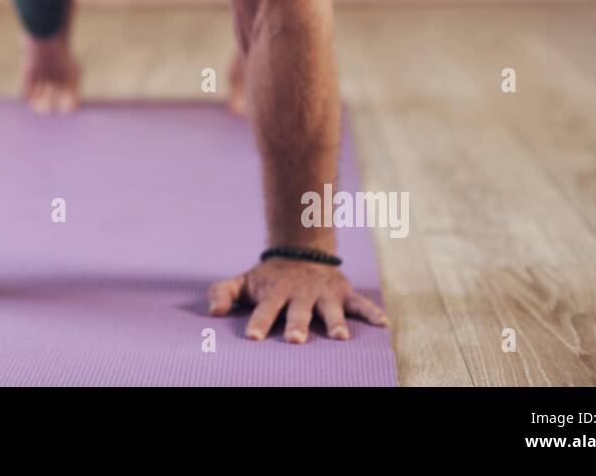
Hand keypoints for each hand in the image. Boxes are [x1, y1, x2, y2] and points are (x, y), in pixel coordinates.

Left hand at [208, 258, 387, 342]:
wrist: (300, 253)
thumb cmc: (267, 279)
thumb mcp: (243, 281)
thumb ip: (223, 292)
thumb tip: (212, 312)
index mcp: (275, 293)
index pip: (264, 310)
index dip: (259, 323)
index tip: (253, 338)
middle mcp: (300, 294)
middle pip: (298, 312)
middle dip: (296, 325)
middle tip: (294, 340)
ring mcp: (324, 293)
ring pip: (330, 309)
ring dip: (335, 322)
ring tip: (340, 338)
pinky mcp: (344, 293)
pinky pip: (360, 303)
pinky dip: (372, 313)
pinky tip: (383, 325)